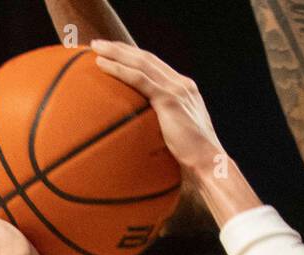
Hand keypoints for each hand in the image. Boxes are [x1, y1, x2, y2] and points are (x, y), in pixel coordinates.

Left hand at [89, 39, 223, 183]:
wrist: (208, 162)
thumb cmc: (192, 158)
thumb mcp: (179, 135)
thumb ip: (165, 126)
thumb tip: (146, 134)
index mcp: (185, 89)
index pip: (156, 66)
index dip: (135, 56)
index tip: (116, 52)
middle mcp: (181, 84)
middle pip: (147, 58)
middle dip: (122, 48)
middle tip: (99, 44)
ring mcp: (176, 89)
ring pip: (141, 63)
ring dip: (116, 52)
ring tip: (96, 47)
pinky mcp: (169, 99)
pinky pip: (139, 79)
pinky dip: (119, 69)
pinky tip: (102, 65)